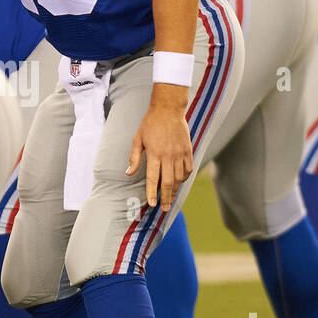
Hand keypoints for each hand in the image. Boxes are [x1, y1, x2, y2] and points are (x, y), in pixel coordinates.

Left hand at [126, 90, 192, 208]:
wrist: (168, 109)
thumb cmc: (150, 124)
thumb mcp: (138, 139)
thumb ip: (134, 157)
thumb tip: (128, 173)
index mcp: (154, 153)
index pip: (153, 178)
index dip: (153, 193)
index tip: (152, 204)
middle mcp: (168, 155)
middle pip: (168, 182)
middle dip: (166, 197)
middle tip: (165, 208)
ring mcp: (180, 153)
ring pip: (180, 178)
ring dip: (175, 190)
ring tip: (171, 197)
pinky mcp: (188, 150)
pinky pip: (189, 169)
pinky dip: (185, 178)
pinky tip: (180, 182)